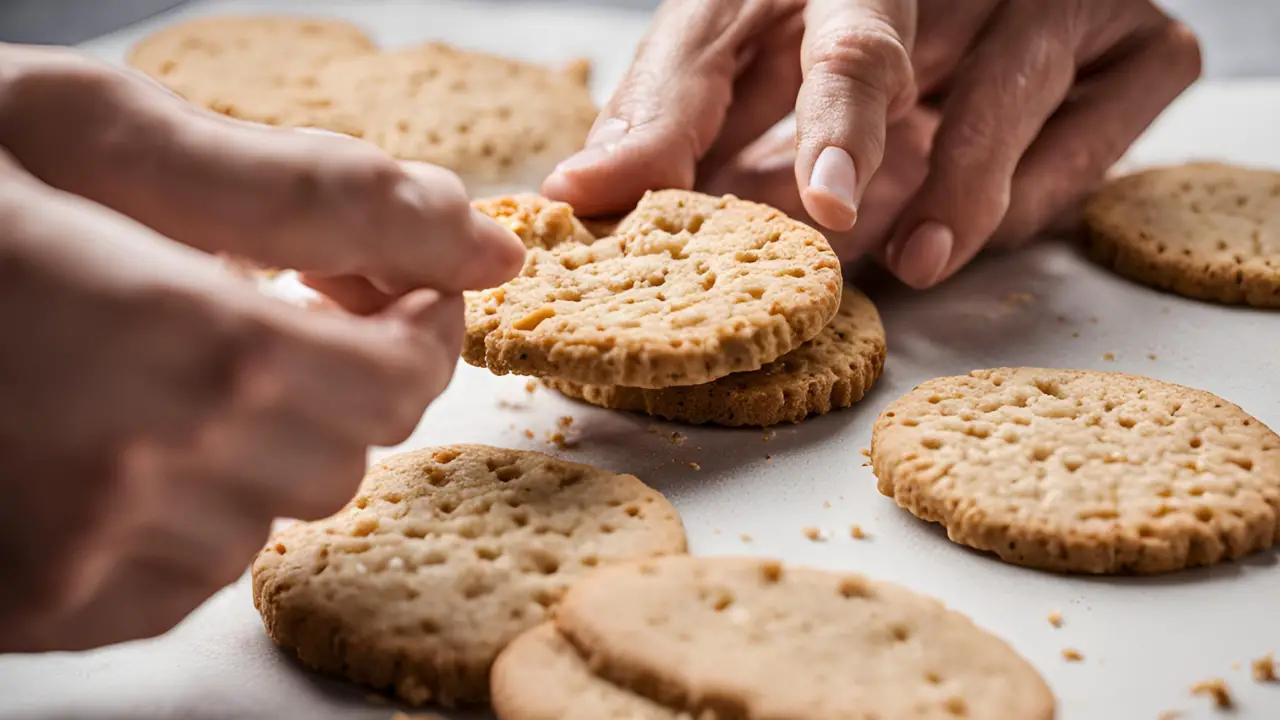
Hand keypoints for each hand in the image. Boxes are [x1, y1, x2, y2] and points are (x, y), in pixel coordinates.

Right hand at [0, 45, 518, 650]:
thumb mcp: (91, 133)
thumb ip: (307, 187)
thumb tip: (481, 233)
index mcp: (178, 343)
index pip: (400, 372)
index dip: (420, 319)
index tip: (399, 278)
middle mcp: (141, 479)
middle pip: (349, 450)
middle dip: (345, 367)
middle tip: (289, 293)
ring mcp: (81, 562)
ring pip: (272, 515)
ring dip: (260, 434)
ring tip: (169, 352)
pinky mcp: (32, 608)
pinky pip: (184, 575)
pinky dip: (186, 501)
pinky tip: (114, 427)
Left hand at [543, 0, 1199, 287]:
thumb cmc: (815, 19)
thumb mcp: (730, 48)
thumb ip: (663, 117)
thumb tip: (575, 198)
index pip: (843, 42)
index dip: (831, 125)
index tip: (822, 208)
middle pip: (923, 55)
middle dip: (881, 146)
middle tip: (845, 229)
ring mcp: (1057, 1)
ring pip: (1018, 102)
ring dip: (960, 197)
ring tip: (911, 261)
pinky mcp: (1134, 48)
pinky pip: (1099, 142)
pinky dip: (1038, 198)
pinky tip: (971, 227)